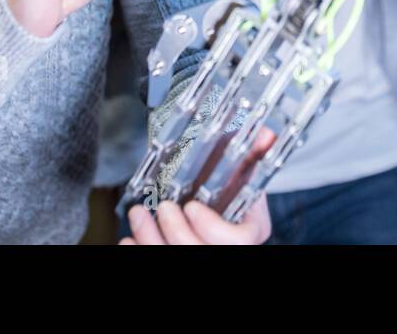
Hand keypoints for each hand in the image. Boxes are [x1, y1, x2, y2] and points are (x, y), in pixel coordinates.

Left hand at [121, 128, 274, 243]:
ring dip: (150, 237)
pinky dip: (138, 249)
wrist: (217, 211)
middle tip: (164, 207)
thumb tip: (265, 134)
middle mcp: (226, 251)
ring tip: (139, 215)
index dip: (210, 226)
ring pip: (174, 258)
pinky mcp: (176, 258)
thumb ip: (250, 155)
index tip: (192, 206)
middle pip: (200, 252)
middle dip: (175, 230)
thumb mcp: (243, 175)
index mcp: (248, 233)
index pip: (236, 241)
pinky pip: (155, 261)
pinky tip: (130, 238)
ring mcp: (201, 255)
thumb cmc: (229, 195)